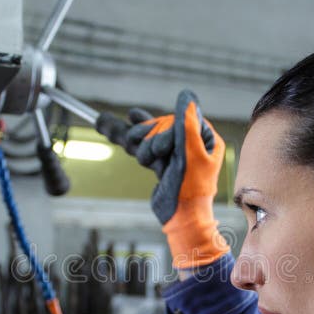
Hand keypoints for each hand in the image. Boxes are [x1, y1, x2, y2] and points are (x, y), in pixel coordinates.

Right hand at [97, 90, 229, 267]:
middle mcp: (192, 143)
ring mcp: (176, 153)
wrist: (181, 219)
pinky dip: (130, 139)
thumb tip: (186, 94)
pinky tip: (107, 124)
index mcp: (206, 138)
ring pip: (151, 135)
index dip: (166, 128)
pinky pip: (144, 145)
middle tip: (157, 157)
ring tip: (147, 160)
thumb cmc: (191, 189)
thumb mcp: (190, 154)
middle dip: (153, 140)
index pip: (181, 118)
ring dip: (144, 146)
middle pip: (163, 126)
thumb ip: (186, 124)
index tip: (163, 146)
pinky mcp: (162, 164)